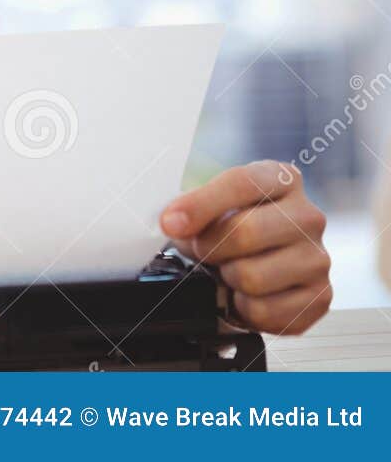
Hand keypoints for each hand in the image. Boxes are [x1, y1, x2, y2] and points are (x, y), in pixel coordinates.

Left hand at [160, 160, 331, 334]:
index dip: (199, 205)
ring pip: (252, 277)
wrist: (256, 267)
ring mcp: (319, 257)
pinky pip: (264, 311)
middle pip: (245, 233)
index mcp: (282, 180)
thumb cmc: (229, 229)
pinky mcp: (320, 297)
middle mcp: (308, 216)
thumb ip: (191, 208)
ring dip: (228, 280)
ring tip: (230, 271)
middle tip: (203, 252)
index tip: (170, 223)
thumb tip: (173, 222)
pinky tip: (247, 294)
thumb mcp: (208, 206)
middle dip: (210, 248)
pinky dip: (244, 308)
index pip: (241, 183)